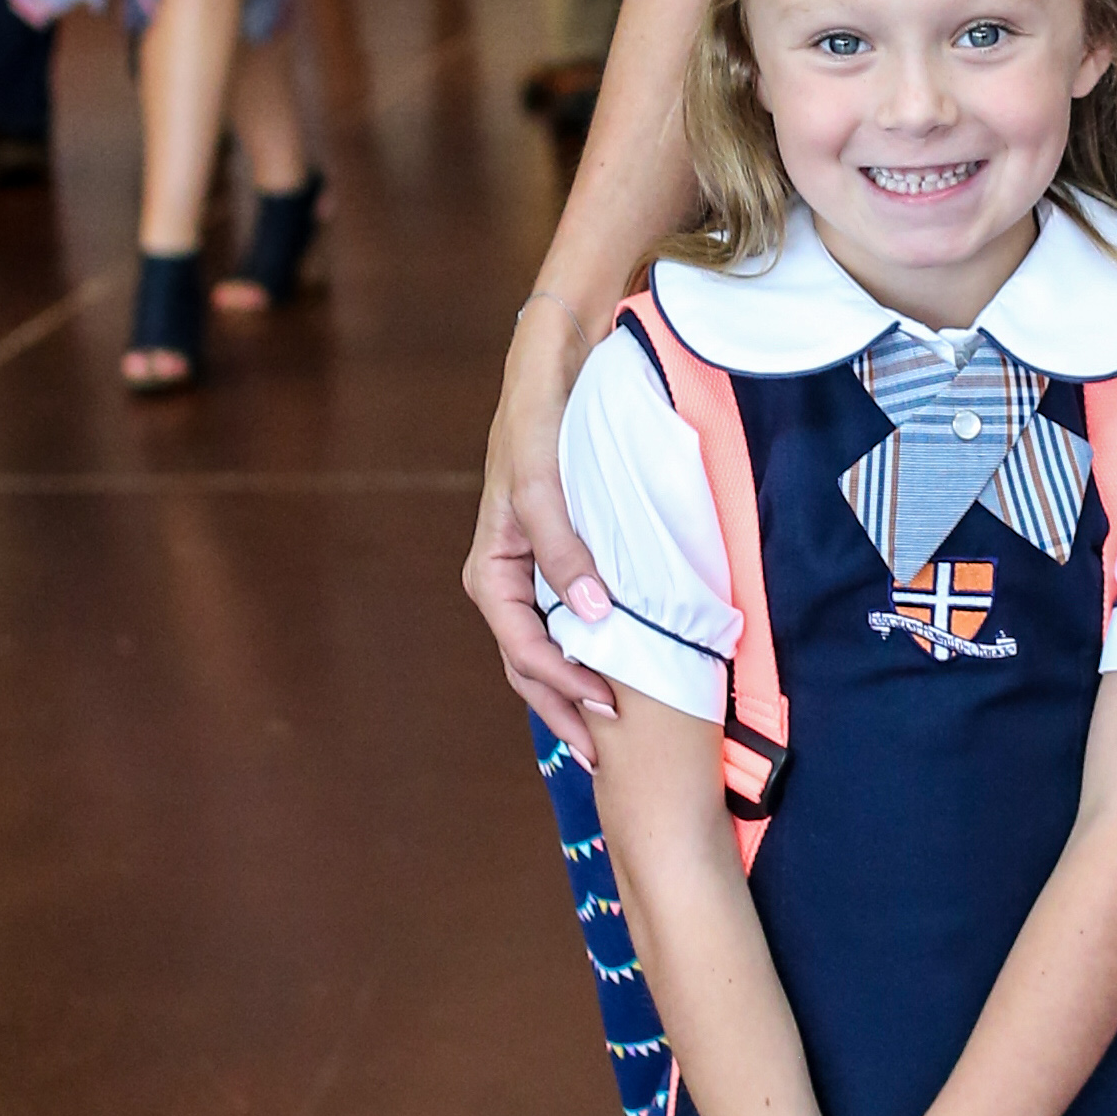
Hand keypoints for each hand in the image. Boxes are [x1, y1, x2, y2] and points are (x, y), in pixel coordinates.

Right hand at [463, 294, 617, 760]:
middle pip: (530, 664)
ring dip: (575, 690)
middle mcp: (511, 577)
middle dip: (564, 709)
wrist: (554, 363)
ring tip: (612, 732)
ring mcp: (536, 570)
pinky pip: (572, 620)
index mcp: (494, 568)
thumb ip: (566, 552)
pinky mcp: (565, 557)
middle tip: (606, 753)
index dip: (561, 686)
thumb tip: (591, 620)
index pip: (522, 649)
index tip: (606, 709)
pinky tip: (622, 675)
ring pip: (549, 649)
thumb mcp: (546, 483)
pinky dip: (592, 653)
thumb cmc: (540, 417)